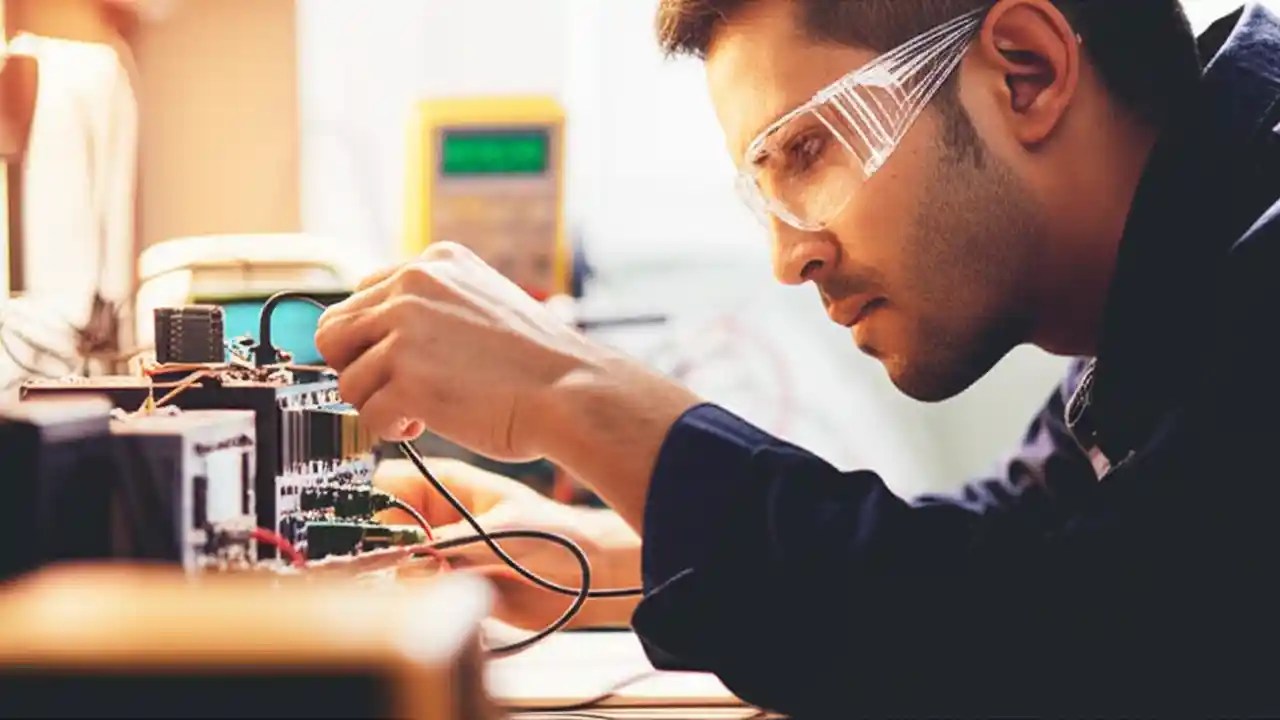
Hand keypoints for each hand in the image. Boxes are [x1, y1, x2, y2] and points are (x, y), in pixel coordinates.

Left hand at [314, 243, 600, 459]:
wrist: (572, 390)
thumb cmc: (540, 361)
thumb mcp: (484, 302)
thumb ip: (434, 307)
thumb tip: (385, 336)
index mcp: (434, 262)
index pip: (361, 295)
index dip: (371, 338)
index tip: (391, 361)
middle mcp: (413, 287)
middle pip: (333, 332)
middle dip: (357, 366)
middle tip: (392, 388)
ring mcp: (406, 331)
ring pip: (346, 377)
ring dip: (377, 401)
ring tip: (417, 410)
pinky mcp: (405, 377)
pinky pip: (366, 412)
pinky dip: (389, 427)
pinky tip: (424, 423)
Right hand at [373, 457, 642, 630]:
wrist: (585, 578)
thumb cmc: (557, 535)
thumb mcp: (504, 529)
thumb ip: (456, 540)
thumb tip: (413, 553)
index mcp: (447, 484)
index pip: (389, 481)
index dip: (374, 499)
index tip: (374, 524)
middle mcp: (437, 516)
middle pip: (382, 527)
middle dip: (387, 547)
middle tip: (412, 560)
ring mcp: (441, 550)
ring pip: (395, 563)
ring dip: (409, 576)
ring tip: (443, 578)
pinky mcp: (449, 583)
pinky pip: (416, 592)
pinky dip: (422, 598)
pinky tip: (448, 595)